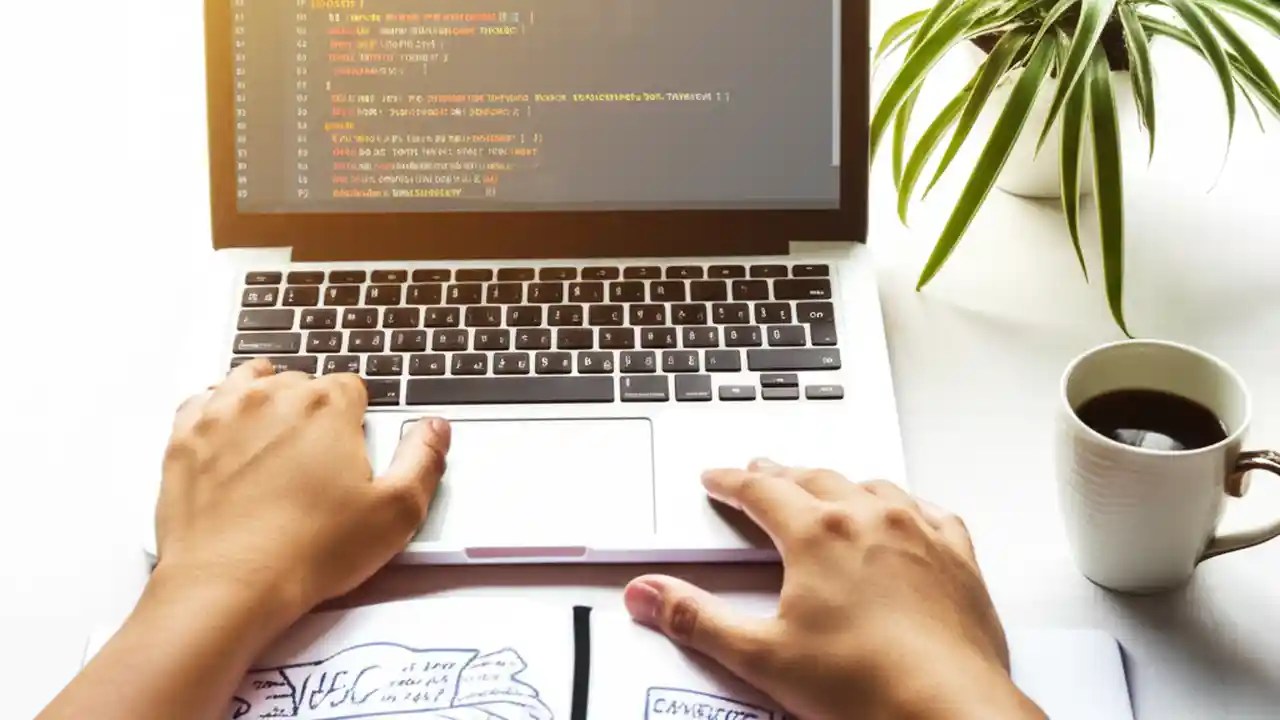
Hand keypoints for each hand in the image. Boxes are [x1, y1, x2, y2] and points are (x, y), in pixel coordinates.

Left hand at [156, 359, 450, 619]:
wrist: (229, 584)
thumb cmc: (311, 551)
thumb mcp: (395, 512)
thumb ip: (423, 459)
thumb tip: (435, 426)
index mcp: (327, 407)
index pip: (351, 387)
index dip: (356, 417)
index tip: (352, 446)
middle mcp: (273, 396)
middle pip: (300, 383)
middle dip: (310, 410)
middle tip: (315, 456)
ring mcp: (222, 412)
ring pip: (249, 381)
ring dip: (264, 398)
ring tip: (273, 435)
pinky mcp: (184, 438)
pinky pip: (202, 402)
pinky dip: (217, 412)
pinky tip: (227, 437)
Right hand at [624, 461, 1041, 719]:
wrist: (950, 711)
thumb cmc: (868, 685)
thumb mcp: (762, 656)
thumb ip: (697, 620)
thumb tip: (649, 595)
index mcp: (818, 534)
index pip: (761, 490)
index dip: (732, 482)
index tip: (717, 478)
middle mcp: (870, 519)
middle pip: (814, 479)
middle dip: (781, 475)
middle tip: (761, 475)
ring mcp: (918, 532)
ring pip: (871, 486)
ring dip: (839, 484)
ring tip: (824, 489)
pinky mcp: (957, 557)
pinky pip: (928, 511)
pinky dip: (904, 505)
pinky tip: (904, 514)